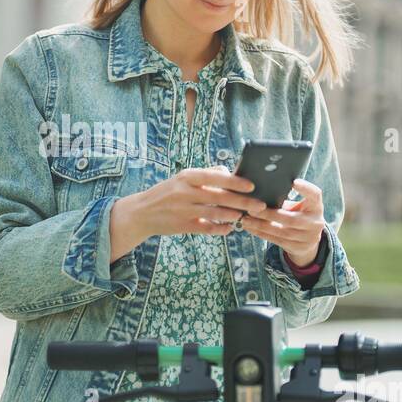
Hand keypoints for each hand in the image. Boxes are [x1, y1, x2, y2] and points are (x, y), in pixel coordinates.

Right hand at [110, 166, 266, 259]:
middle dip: (242, 202)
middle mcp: (185, 192)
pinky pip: (208, 228)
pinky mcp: (183, 226)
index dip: (235, 182)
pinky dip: (222, 229)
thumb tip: (229, 172)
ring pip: (216, 213)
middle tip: (259, 205)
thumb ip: (205, 175)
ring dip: (234, 215)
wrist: (142, 213)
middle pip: (220, 197)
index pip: (216, 177)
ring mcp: (184, 210)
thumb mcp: (182, 178)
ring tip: (245, 216)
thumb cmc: (167, 193)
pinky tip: (230, 228)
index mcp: (187, 177)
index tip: (252, 185)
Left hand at [241, 178, 324, 265]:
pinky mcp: (298, 247)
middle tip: (252, 208)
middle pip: (292, 219)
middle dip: (270, 214)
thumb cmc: (298, 215)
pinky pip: (276, 240)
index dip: (305, 188)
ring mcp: (308, 237)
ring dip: (261, 225)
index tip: (293, 182)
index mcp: (316, 206)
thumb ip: (285, 199)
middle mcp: (316, 222)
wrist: (308, 240)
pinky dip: (261, 233)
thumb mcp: (299, 206)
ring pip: (281, 232)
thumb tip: (260, 191)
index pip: (315, 195)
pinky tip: (250, 227)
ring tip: (246, 219)